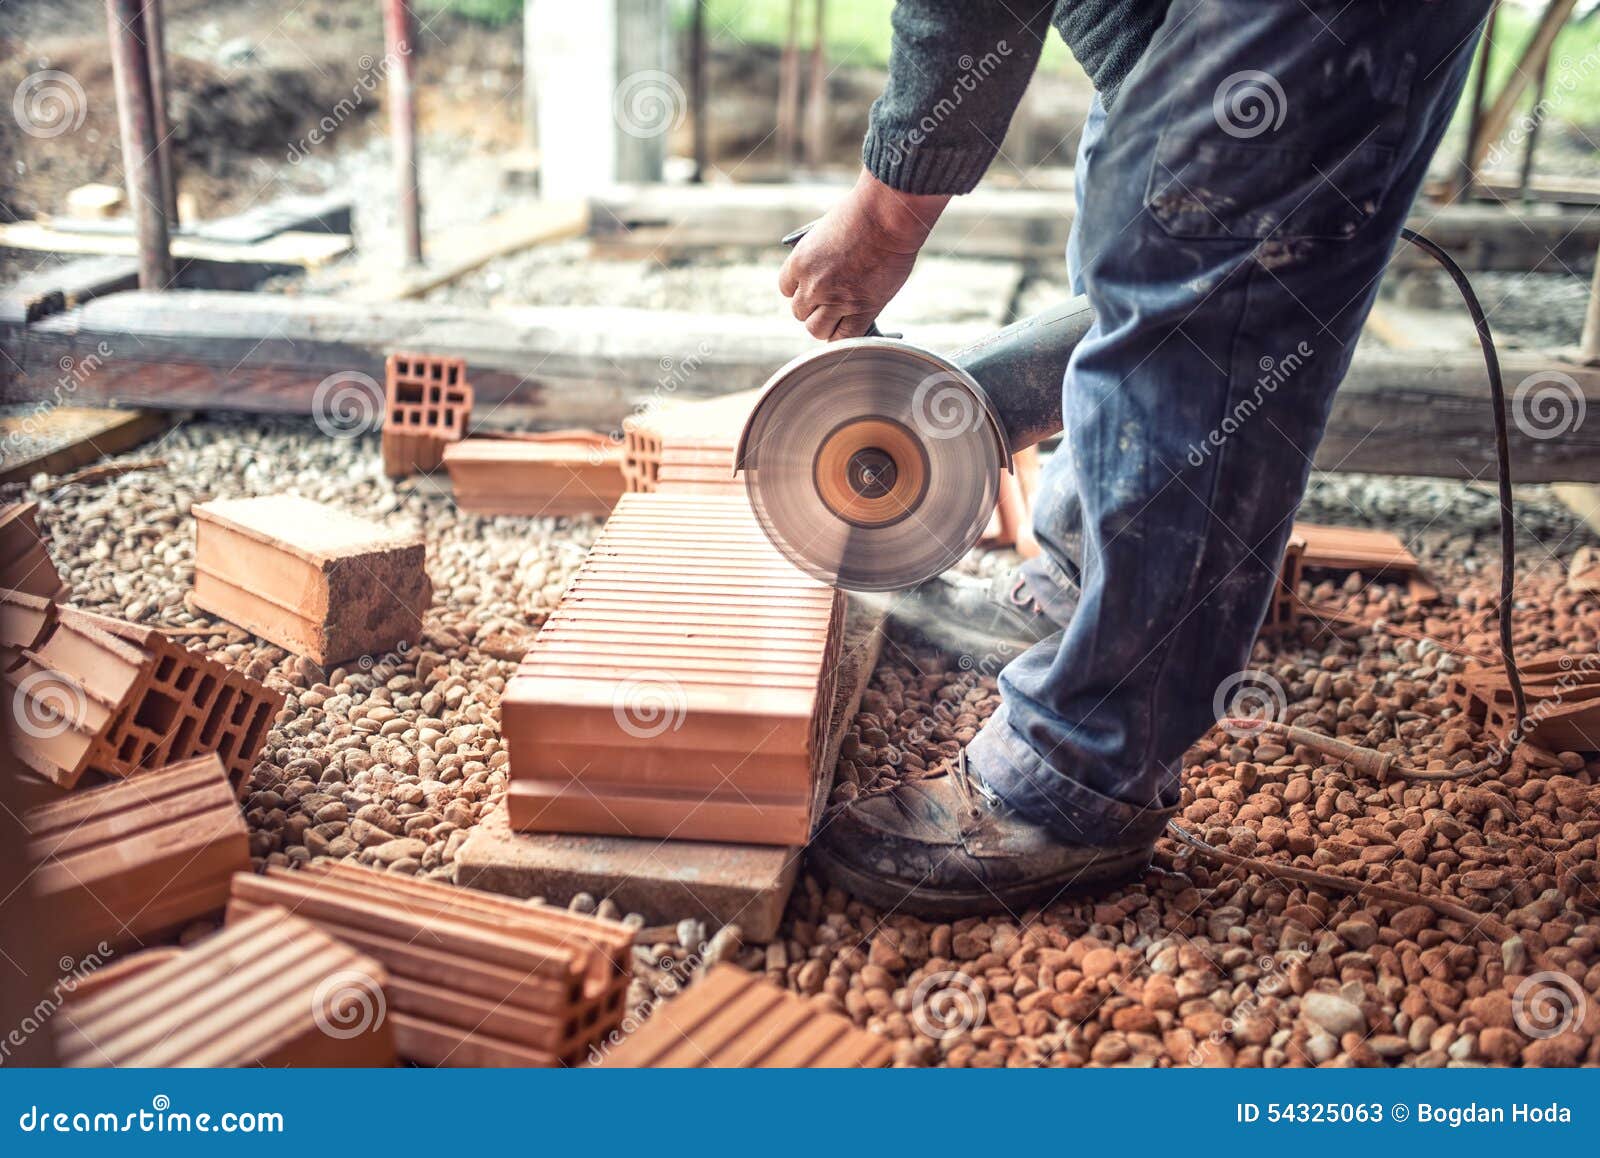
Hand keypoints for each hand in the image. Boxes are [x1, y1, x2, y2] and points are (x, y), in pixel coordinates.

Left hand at [779, 169, 949, 339]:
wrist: (888, 216)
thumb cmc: (862, 214)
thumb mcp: (825, 231)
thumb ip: (818, 257)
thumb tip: (822, 273)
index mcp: (800, 262)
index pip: (786, 289)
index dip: (801, 289)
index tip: (812, 288)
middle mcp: (813, 285)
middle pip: (800, 313)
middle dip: (813, 308)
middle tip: (830, 302)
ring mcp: (836, 300)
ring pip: (817, 330)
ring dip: (826, 326)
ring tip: (840, 316)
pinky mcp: (862, 310)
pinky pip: (845, 337)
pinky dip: (846, 336)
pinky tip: (854, 325)